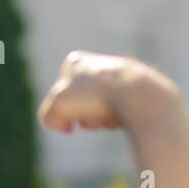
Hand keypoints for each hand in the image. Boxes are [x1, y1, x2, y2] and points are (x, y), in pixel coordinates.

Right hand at [37, 49, 175, 131]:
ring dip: (101, 119)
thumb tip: (65, 126)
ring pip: (100, 111)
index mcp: (76, 61)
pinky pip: (121, 114)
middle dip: (83, 115)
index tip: (70, 115)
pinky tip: (126, 116)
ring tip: (111, 116)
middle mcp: (99, 65)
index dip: (61, 109)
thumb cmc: (96, 96)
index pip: (58, 94)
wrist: (139, 96)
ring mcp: (120, 76)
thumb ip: (49, 116)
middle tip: (92, 115)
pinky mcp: (139, 91)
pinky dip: (120, 120)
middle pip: (80, 104)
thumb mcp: (59, 106)